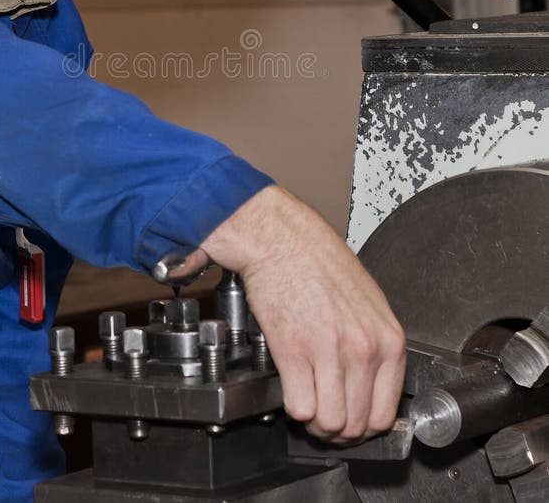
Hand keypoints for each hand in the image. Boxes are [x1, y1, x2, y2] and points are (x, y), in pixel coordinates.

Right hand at [199, 185, 405, 441]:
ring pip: (330, 423)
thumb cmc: (317, 260)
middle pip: (357, 425)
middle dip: (337, 429)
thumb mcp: (366, 300)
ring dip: (315, 422)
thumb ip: (373, 343)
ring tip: (306, 403)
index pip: (386, 413)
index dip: (364, 426)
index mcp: (388, 338)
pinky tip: (290, 388)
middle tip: (322, 413)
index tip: (349, 419)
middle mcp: (364, 349)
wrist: (280, 237)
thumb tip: (370, 386)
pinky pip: (300, 407)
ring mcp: (330, 352)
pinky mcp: (294, 350)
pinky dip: (293, 407)